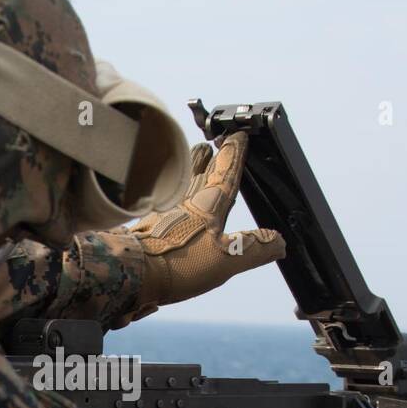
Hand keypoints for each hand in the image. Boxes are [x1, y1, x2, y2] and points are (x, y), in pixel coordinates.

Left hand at [129, 131, 285, 317]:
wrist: (129, 272)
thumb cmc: (176, 263)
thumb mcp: (226, 260)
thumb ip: (253, 249)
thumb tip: (277, 241)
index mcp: (208, 207)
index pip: (226, 174)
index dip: (234, 154)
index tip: (239, 136)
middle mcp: (184, 204)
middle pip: (199, 173)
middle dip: (208, 157)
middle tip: (211, 142)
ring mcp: (162, 213)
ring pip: (180, 185)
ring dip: (188, 170)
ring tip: (193, 159)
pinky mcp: (145, 227)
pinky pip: (162, 203)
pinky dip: (169, 196)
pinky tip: (166, 203)